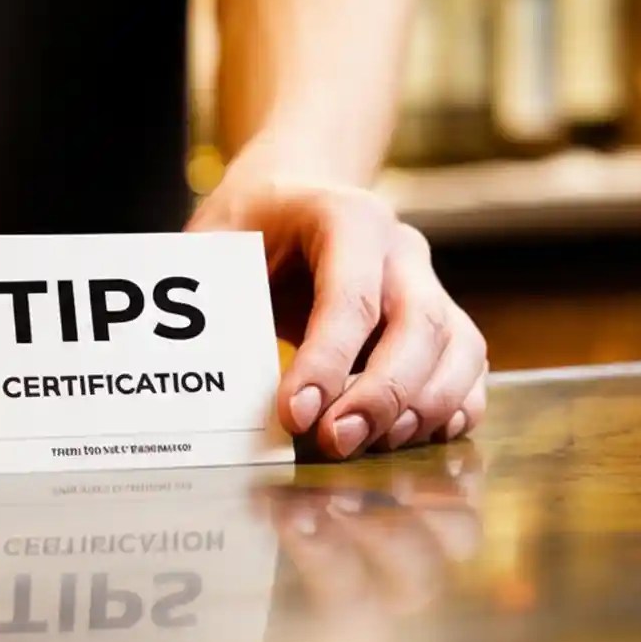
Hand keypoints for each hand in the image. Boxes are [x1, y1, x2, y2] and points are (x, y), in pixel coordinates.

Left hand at [188, 164, 487, 459]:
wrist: (294, 195)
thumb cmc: (250, 224)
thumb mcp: (214, 239)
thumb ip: (200, 288)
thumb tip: (171, 351)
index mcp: (347, 217)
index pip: (349, 296)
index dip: (326, 361)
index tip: (293, 414)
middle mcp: (400, 249)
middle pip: (420, 326)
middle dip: (381, 394)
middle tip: (334, 443)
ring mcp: (429, 283)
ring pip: (459, 348)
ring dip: (421, 409)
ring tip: (368, 446)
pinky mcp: (442, 318)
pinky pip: (469, 367)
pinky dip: (453, 408)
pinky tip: (412, 438)